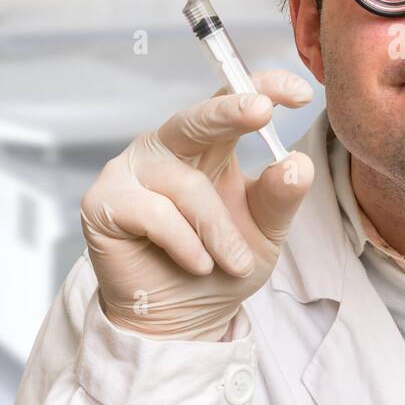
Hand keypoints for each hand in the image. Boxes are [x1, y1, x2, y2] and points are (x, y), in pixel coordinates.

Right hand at [80, 70, 315, 340]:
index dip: (262, 87)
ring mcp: (131, 170)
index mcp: (208, 144)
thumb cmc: (220, 264)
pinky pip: (154, 212)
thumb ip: (280, 196)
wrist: (179, 317)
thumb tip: (297, 163)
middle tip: (262, 111)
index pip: (231, 101)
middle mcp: (167, 146)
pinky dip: (184, 242)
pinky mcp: (104, 201)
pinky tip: (197, 264)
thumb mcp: (264, 231)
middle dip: (230, 112)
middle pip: (197, 118)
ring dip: (218, 231)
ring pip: (187, 185)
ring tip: (234, 263)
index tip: (300, 92)